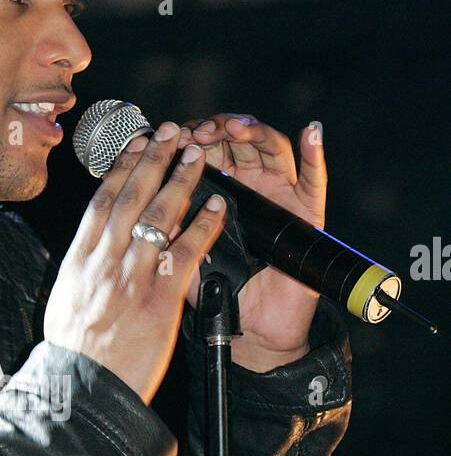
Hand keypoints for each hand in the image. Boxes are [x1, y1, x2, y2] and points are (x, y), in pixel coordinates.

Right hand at [45, 122, 225, 405]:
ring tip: (199, 154)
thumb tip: (90, 248)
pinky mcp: (159, 299)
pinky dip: (203, 224)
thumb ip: (81, 270)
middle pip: (132, 197)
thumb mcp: (65, 302)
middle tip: (172, 131)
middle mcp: (105, 260)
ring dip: (182, 179)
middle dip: (153, 158)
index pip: (102, 200)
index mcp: (80, 259)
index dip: (121, 166)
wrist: (84, 390)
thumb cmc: (74, 353)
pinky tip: (218, 205)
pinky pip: (186, 252)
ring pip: (160, 216)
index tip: (136, 142)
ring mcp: (132, 278)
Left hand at [177, 114, 326, 370]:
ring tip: (235, 129)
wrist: (252, 326)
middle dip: (216, 129)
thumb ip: (167, 224)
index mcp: (217, 188)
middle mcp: (249, 184)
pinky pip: (314, 178)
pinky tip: (311, 131)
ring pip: (269, 147)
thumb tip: (140, 193)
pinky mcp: (307, 211)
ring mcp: (279, 193)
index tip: (168, 139)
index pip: (203, 149)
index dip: (187, 139)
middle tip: (197, 133)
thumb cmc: (216, 288)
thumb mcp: (181, 252)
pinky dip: (315, 152)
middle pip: (235, 140)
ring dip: (252, 131)